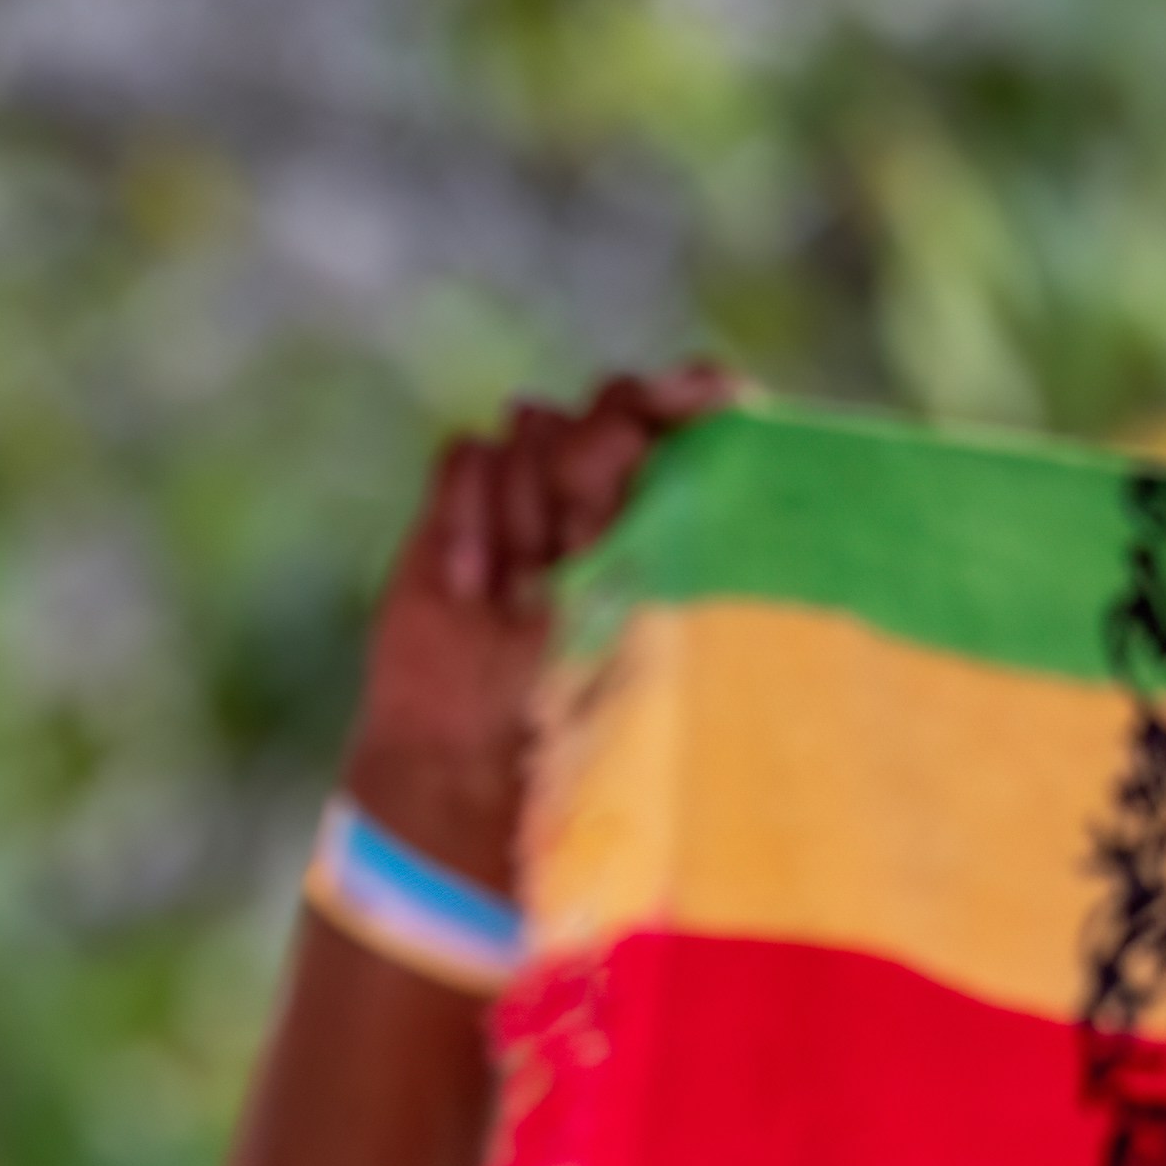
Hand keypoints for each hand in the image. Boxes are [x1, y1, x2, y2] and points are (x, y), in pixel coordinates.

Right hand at [347, 364, 734, 888]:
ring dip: (525, 514)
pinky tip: (472, 588)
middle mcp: (613, 492)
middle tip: (572, 546)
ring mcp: (534, 496)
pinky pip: (468, 455)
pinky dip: (465, 516)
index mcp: (685, 513)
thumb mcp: (669, 626)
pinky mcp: (459, 509)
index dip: (690, 396)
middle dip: (595, 466)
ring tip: (516, 601)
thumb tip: (699, 413)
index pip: (705, 402)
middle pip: (613, 408)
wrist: (467, 769)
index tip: (669, 412)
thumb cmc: (586, 722)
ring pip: (537, 428)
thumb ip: (694, 524)